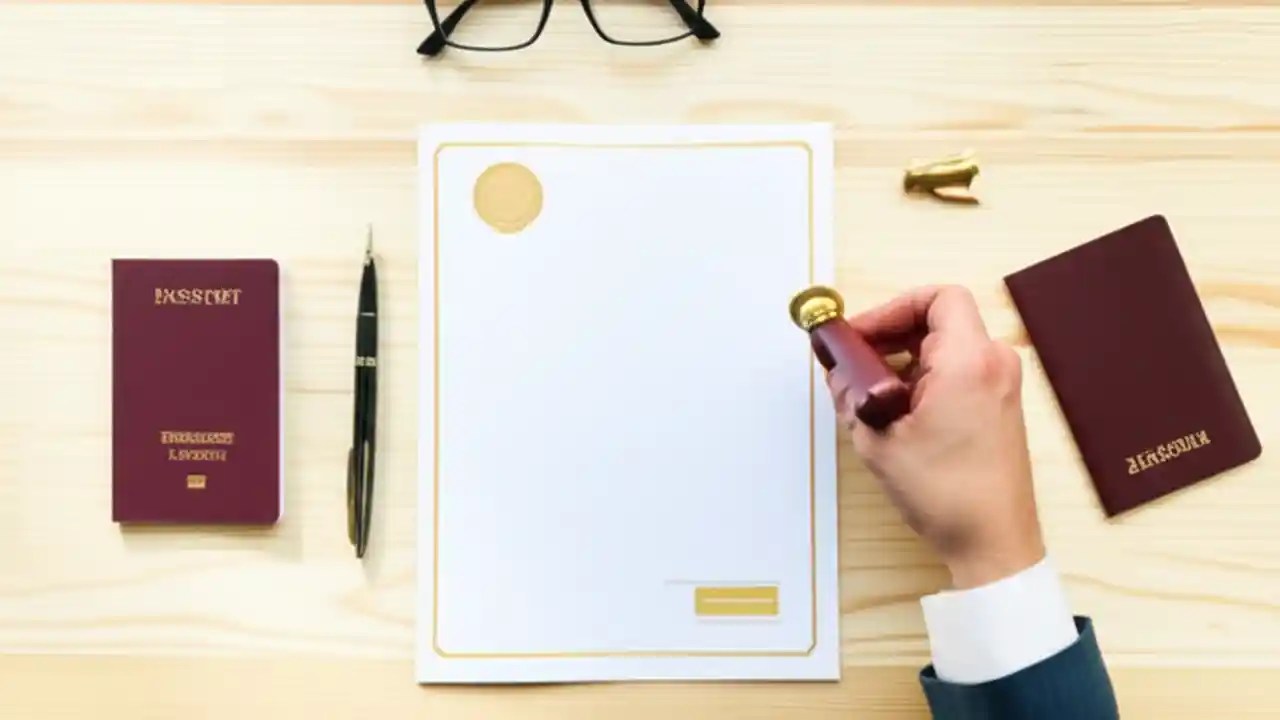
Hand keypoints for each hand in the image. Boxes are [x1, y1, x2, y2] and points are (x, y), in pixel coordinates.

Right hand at [828, 286, 1044, 589]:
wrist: (993, 540)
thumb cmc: (947, 494)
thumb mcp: (877, 438)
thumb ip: (850, 392)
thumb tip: (837, 368)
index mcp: (968, 361)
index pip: (936, 297)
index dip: (891, 308)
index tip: (861, 335)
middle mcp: (993, 363)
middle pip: (937, 320)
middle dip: (889, 335)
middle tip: (854, 362)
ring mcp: (1001, 384)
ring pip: (945, 347)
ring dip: (903, 360)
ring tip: (870, 396)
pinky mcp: (999, 405)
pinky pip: (957, 371)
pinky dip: (924, 378)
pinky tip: (896, 412)